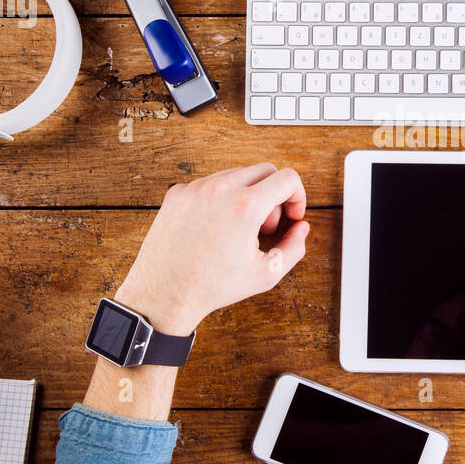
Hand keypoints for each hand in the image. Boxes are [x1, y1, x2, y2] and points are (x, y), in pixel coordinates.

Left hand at [115, 164, 308, 337]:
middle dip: (274, 195)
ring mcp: (196, 188)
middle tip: (265, 225)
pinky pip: (209, 183)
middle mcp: (220, 189)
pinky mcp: (178, 193)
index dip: (298, 197)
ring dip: (248, 195)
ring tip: (239, 229)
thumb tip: (301, 228)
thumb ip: (294, 247)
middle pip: (265, 170)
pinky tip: (216, 226)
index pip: (288, 178)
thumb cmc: (211, 286)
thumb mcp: (266, 273)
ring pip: (237, 175)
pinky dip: (220, 198)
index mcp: (245, 205)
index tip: (291, 215)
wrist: (163, 293)